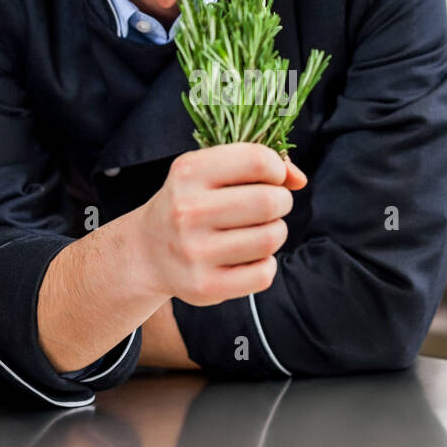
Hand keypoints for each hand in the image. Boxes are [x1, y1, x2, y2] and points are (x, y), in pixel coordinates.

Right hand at [138, 142, 306, 306]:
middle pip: (269, 201)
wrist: (147, 252)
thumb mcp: (209, 172)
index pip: (257, 161)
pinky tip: (249, 258)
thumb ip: (256, 165)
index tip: (271, 178)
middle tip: (270, 207)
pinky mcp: (204, 286)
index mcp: (189, 172)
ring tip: (259, 231)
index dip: (277, 168)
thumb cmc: (190, 204)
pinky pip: (264, 273)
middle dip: (281, 202)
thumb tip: (299, 179)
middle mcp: (187, 211)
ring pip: (271, 238)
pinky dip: (266, 264)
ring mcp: (194, 251)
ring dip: (276, 233)